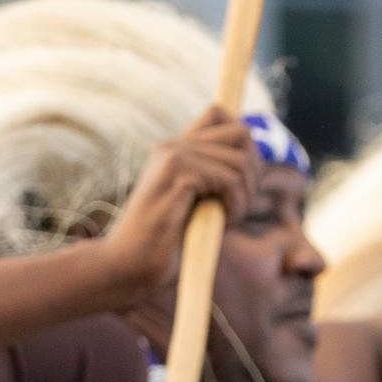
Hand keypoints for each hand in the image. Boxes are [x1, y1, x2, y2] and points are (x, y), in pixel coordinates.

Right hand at [98, 112, 260, 312]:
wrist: (125, 268)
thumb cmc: (161, 248)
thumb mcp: (195, 209)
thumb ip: (216, 183)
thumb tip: (256, 165)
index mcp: (174, 150)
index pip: (219, 113)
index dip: (242, 143)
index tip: (238, 182)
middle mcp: (173, 145)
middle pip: (242, 132)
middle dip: (253, 172)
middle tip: (237, 206)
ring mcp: (173, 156)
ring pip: (241, 160)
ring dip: (245, 196)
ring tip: (227, 219)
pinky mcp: (177, 174)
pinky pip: (231, 180)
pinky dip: (235, 205)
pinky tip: (220, 223)